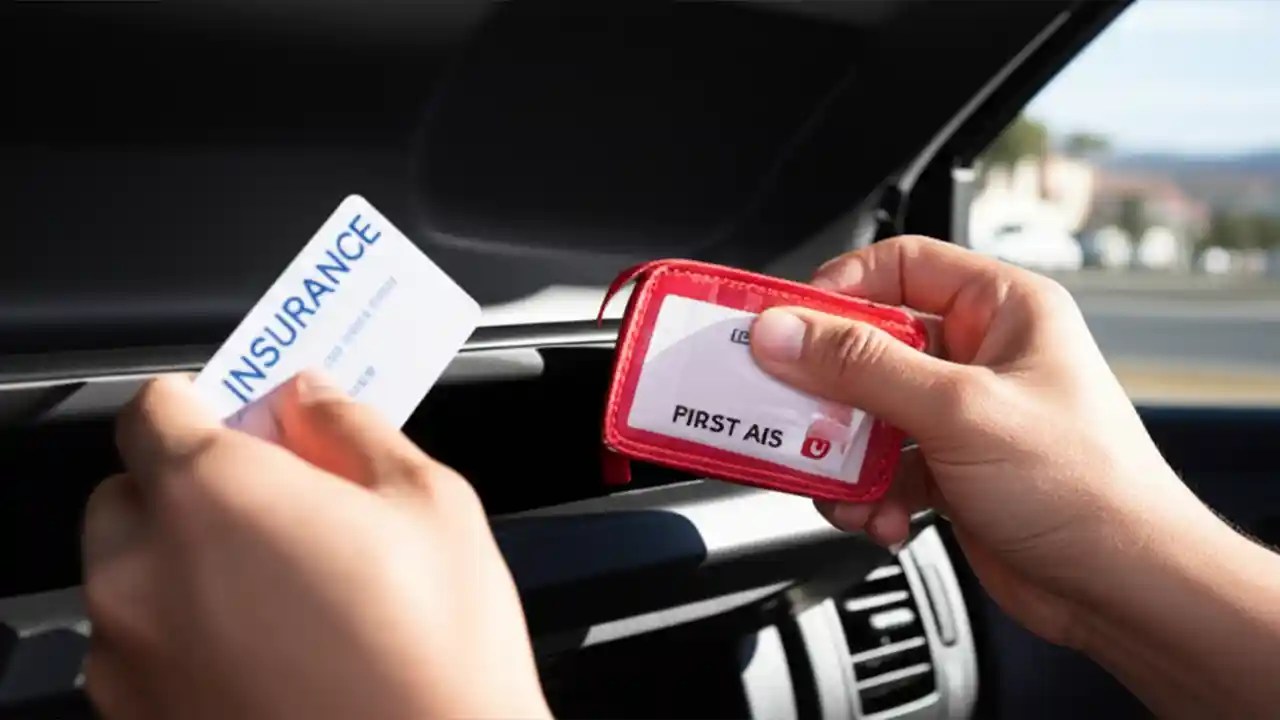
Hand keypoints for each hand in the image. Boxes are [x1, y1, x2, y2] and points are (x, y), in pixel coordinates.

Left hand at [82, 373, 548, 719]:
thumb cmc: (440, 655)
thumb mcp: (430, 502)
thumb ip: (353, 428)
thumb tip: (312, 399)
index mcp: (214, 492)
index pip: (156, 405)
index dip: (208, 404)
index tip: (248, 422)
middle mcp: (145, 570)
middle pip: (132, 492)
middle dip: (194, 490)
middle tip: (277, 510)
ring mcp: (131, 654)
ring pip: (134, 575)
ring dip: (186, 566)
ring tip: (283, 596)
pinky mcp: (136, 716)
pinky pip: (143, 648)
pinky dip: (186, 637)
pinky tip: (268, 653)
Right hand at [747, 235, 1210, 647]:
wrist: (1124, 589)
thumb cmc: (1083, 485)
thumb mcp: (959, 410)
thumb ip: (862, 368)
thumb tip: (785, 332)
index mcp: (1003, 310)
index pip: (902, 264)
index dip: (841, 287)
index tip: (791, 323)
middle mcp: (982, 356)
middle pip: (871, 346)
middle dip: (828, 389)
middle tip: (788, 411)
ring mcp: (963, 418)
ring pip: (867, 415)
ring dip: (844, 456)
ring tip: (846, 486)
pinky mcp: (950, 473)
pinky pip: (882, 470)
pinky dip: (869, 498)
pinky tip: (883, 521)